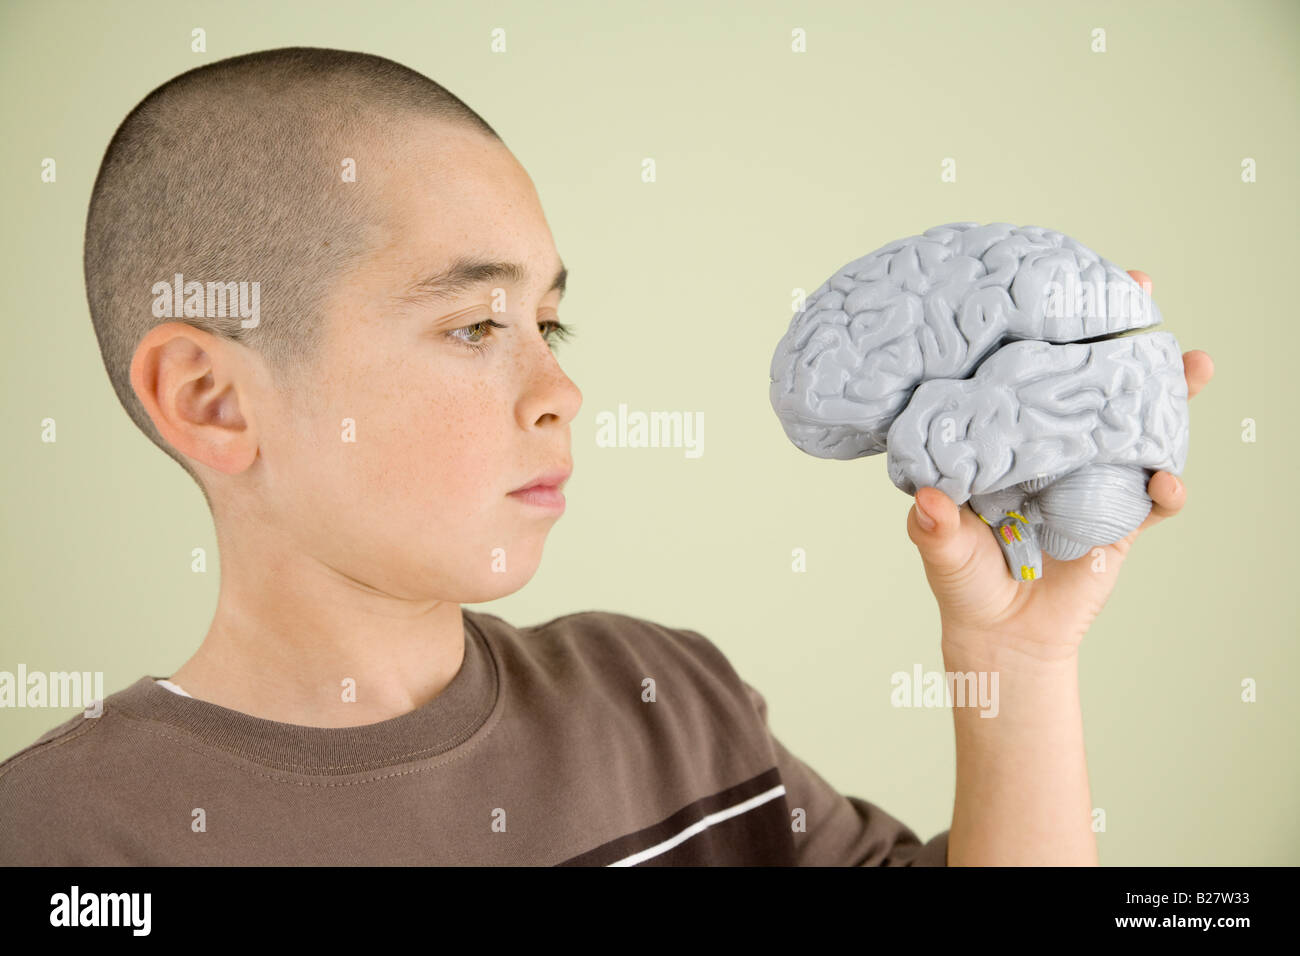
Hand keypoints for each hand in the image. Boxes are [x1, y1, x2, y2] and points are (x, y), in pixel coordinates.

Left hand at [906, 270, 1214, 660]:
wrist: (1003, 634)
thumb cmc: (965, 577)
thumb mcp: (942, 549)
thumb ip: (935, 528)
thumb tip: (929, 505)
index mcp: (1007, 437)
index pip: (1027, 371)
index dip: (1044, 329)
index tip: (1057, 282)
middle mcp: (1053, 447)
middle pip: (1091, 380)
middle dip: (1120, 335)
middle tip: (1140, 290)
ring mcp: (1093, 478)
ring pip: (1137, 424)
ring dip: (1170, 394)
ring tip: (1193, 366)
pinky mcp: (1122, 519)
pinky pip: (1155, 496)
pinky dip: (1168, 485)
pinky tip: (1168, 480)